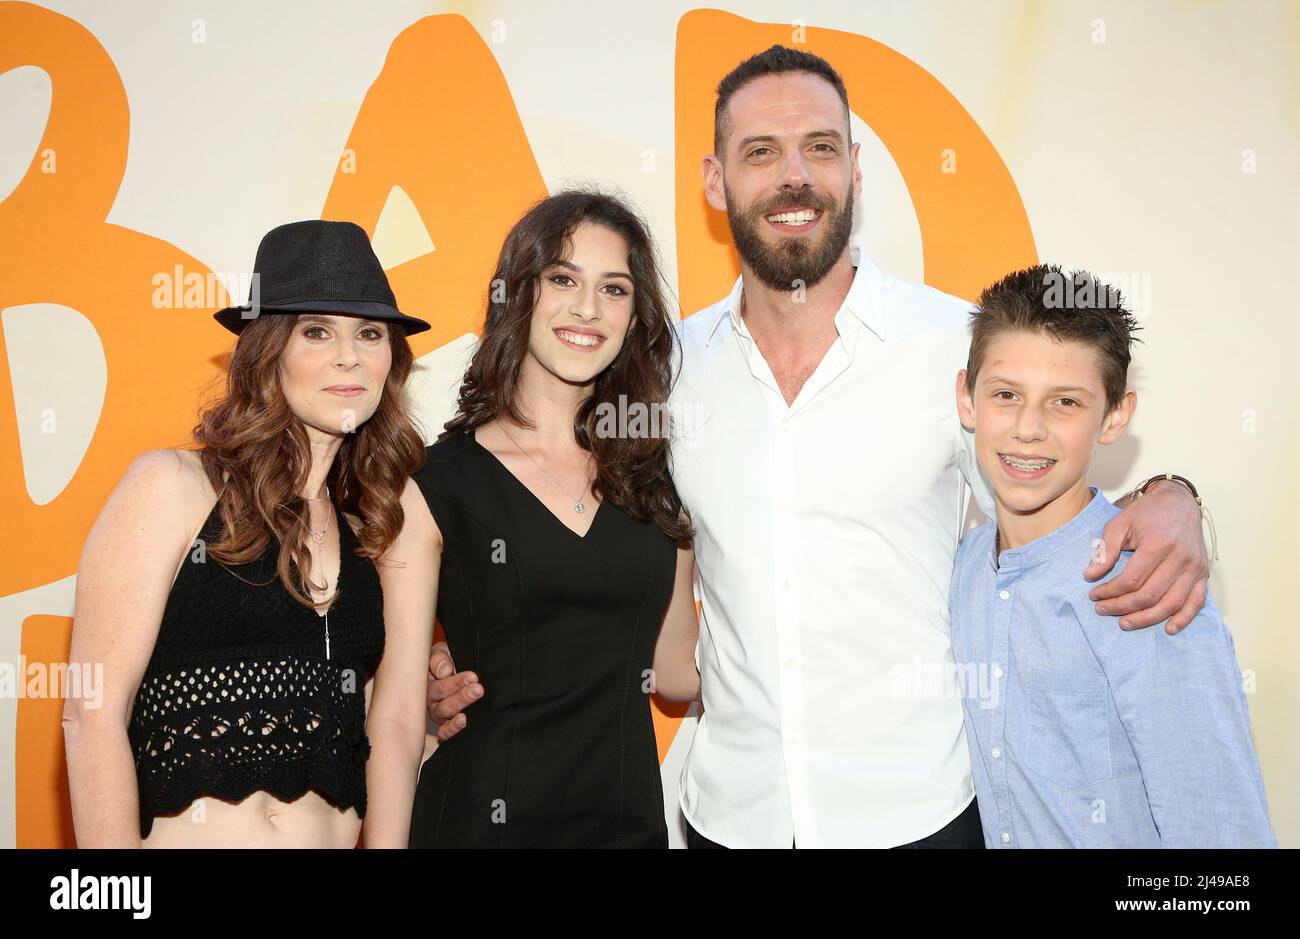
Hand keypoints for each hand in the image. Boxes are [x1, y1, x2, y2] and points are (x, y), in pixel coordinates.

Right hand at [426, 641, 482, 741]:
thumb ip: (440, 658)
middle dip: (461, 696)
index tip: (472, 677)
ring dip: (459, 710)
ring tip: (472, 705)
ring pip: (444, 716)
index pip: (437, 685)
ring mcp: (439, 714)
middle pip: (442, 703)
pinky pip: (444, 733)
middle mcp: (431, 700)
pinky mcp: (447, 725)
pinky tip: (462, 723)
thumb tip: (443, 671)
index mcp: (426, 682)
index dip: (454, 683)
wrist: (460, 665)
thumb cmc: (449, 658)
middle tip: (477, 689)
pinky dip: (451, 730)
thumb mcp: (443, 651)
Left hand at [1084, 480, 1208, 633]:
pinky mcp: (1203, 573)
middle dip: (1123, 607)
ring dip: (1148, 618)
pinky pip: (1197, 602)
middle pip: (1150, 595)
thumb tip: (1090, 575)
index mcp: (1158, 544)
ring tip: (1125, 623)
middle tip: (1103, 610)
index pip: (1131, 580)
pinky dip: (1184, 618)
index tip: (1094, 595)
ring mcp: (1194, 568)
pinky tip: (1169, 629)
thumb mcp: (1119, 524)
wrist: (1179, 502)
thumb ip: (1105, 550)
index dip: (1110, 592)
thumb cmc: (1146, 513)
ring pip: (1172, 603)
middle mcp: (1180, 558)